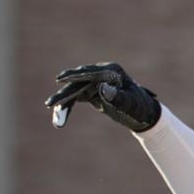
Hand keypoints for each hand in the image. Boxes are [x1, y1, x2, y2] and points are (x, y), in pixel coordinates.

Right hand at [43, 63, 160, 131]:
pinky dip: (68, 107)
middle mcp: (101, 74)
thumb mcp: (130, 104)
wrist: (144, 113)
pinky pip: (76, 98)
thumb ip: (117, 96)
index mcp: (111, 71)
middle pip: (78, 83)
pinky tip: (59, 119)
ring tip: (57, 121)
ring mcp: (95, 82)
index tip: (60, 79)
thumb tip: (102, 89)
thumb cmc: (140, 107)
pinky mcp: (91, 91)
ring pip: (74, 92)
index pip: (90, 74)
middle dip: (64, 96)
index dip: (75, 77)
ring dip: (64, 105)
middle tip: (49, 104)